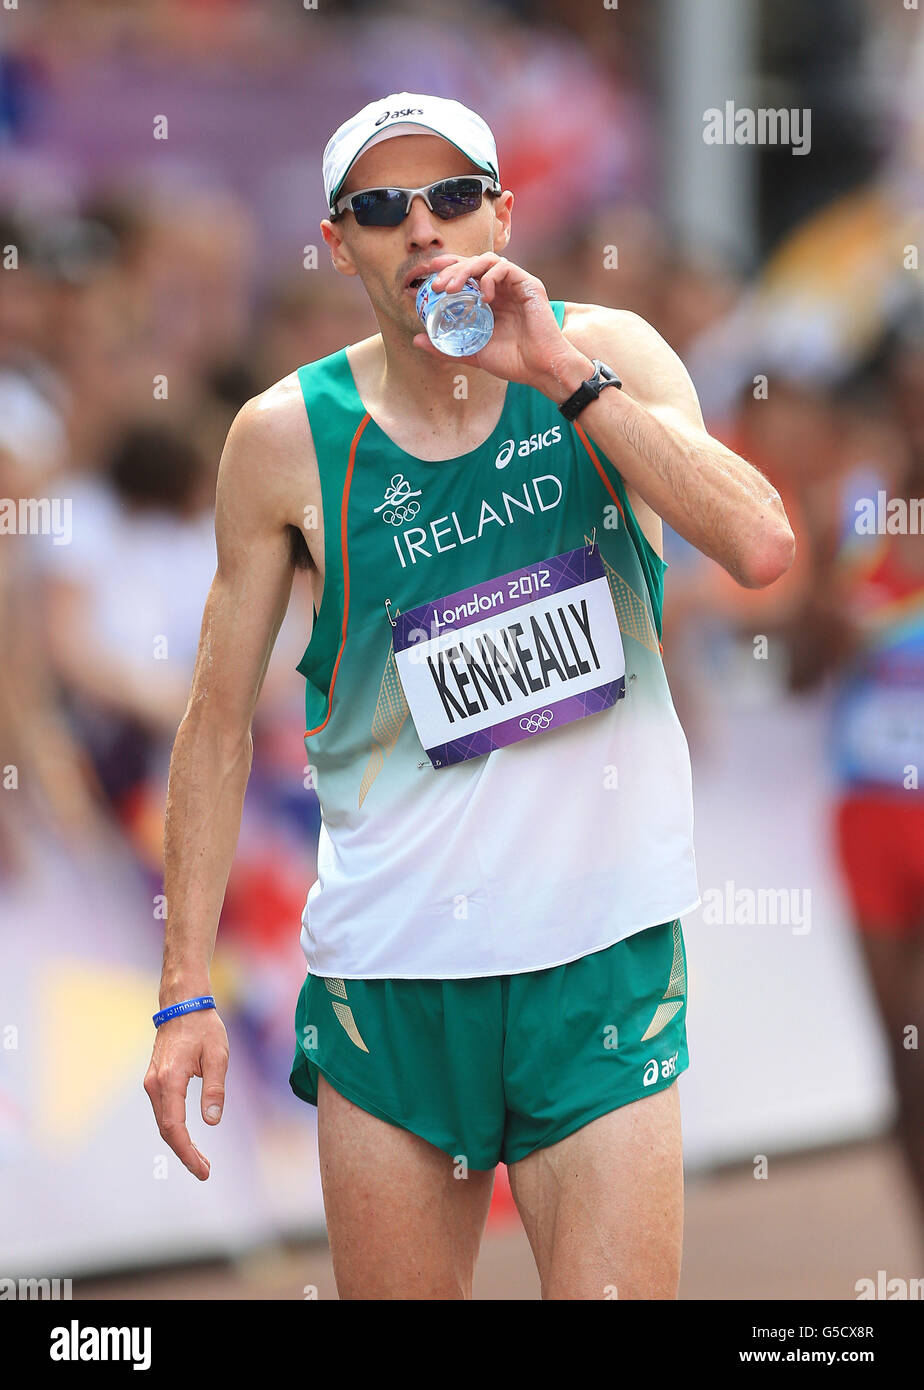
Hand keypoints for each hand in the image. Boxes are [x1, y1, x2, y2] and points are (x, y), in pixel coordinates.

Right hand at [143, 1006, 228, 1180]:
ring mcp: (152, 1083)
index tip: (202, 1169)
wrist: (183, 1006)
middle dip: (184, 1153)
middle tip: (204, 1171)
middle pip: (166, 1130)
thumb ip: (214, 1089)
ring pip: (163, 1122)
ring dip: (179, 1143)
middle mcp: (155, 1084)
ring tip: (200, 1161)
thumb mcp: (218, 1056)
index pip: (174, 1127)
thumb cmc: (204, 1028)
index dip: (187, 1152)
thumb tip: (211, 1122)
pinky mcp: (155, 1081)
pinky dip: (174, 1129)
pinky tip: (188, 1140)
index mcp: (170, 1080)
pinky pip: (163, 1112)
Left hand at [412, 252, 591, 395]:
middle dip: (452, 269)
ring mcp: (515, 285)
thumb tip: (416, 341)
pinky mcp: (529, 285)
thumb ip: (446, 347)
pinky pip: (506, 268)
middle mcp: (501, 288)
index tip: (429, 274)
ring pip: (487, 260)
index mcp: (489, 300)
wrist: (540, 369)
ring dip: (466, 270)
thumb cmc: (512, 362)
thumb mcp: (472, 353)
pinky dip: (491, 277)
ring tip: (452, 289)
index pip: (466, 274)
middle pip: (473, 264)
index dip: (448, 268)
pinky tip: (484, 296)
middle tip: (436, 285)